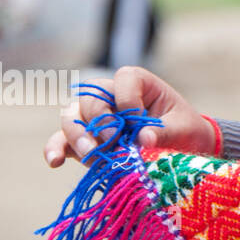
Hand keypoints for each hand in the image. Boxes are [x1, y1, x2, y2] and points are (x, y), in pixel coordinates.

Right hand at [43, 66, 217, 166]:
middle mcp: (111, 96)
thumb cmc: (184, 130)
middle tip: (111, 141)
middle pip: (91, 98)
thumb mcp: (183, 128)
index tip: (139, 119)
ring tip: (90, 154)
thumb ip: (164, 132)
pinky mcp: (85, 140)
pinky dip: (56, 148)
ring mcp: (94, 118)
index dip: (129, 99)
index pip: (124, 79)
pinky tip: (55, 161)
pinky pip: (62, 140)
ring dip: (76, 135)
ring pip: (72, 117)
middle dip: (98, 120)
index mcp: (139, 83)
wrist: (180, 148)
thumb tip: (143, 140)